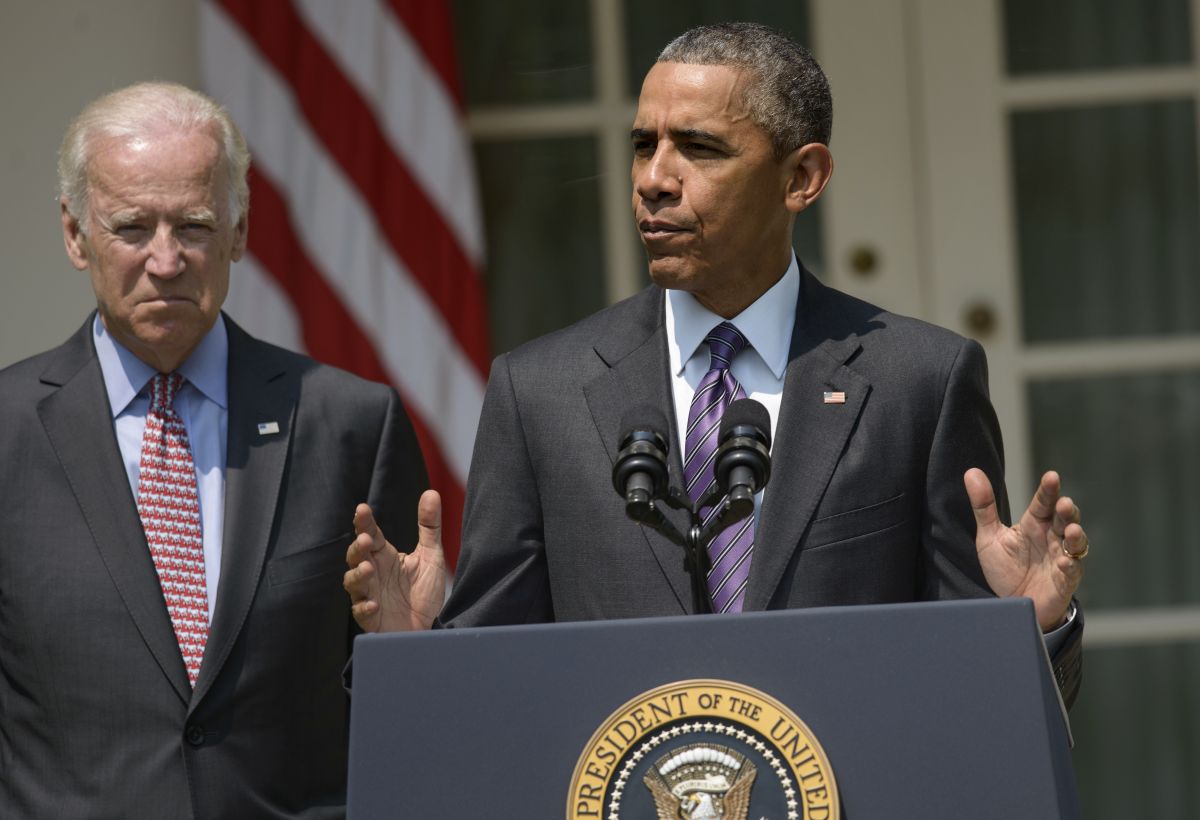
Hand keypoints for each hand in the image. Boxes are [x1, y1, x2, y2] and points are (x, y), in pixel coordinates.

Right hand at [343, 490, 446, 631]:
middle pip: (356, 557)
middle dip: (358, 548)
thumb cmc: (424, 593)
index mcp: (384, 557)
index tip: (362, 509)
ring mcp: (369, 596)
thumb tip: (431, 492)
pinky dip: (365, 607)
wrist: (430, 629)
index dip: (365, 523)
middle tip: (365, 540)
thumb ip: (429, 527)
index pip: (371, 535)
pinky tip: (373, 604)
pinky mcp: (371, 620)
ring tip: (368, 569)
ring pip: (353, 583)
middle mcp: (373, 574)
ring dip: (358, 576)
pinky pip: (361, 612)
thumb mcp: (431, 557)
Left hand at [964, 469, 1087, 630]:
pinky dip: (1070, 565)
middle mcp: (1051, 538)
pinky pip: (1071, 571)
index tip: (1051, 476)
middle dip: (1067, 511)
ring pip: (1075, 543)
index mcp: (1034, 524)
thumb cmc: (1005, 569)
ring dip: (1075, 535)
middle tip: (1064, 503)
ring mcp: (1061, 558)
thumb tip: (971, 472)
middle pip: (1064, 519)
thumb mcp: (989, 536)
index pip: (1043, 503)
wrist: (1011, 605)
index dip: (1048, 490)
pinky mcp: (1064, 580)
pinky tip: (1064, 562)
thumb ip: (983, 506)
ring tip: (1071, 529)